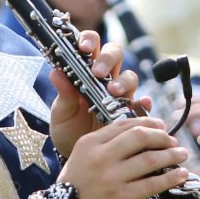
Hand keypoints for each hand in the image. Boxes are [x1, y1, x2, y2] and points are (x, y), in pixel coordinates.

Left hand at [48, 30, 146, 159]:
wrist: (80, 157)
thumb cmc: (68, 130)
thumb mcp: (61, 113)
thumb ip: (62, 94)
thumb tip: (55, 72)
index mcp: (86, 71)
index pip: (91, 45)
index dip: (89, 40)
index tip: (83, 48)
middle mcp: (106, 78)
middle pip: (115, 54)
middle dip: (108, 59)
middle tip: (97, 72)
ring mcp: (121, 94)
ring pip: (129, 76)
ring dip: (123, 81)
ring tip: (113, 92)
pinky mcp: (132, 112)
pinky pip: (143, 104)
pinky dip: (144, 102)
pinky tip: (141, 105)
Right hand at [56, 116, 189, 198]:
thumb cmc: (74, 186)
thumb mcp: (81, 157)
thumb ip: (104, 144)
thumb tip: (137, 135)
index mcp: (90, 142)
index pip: (125, 125)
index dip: (147, 123)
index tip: (160, 126)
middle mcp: (101, 156)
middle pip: (140, 137)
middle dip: (162, 137)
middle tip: (173, 141)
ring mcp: (111, 177)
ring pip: (150, 160)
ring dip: (171, 155)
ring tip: (182, 155)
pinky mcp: (120, 197)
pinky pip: (151, 185)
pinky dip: (170, 179)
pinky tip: (180, 176)